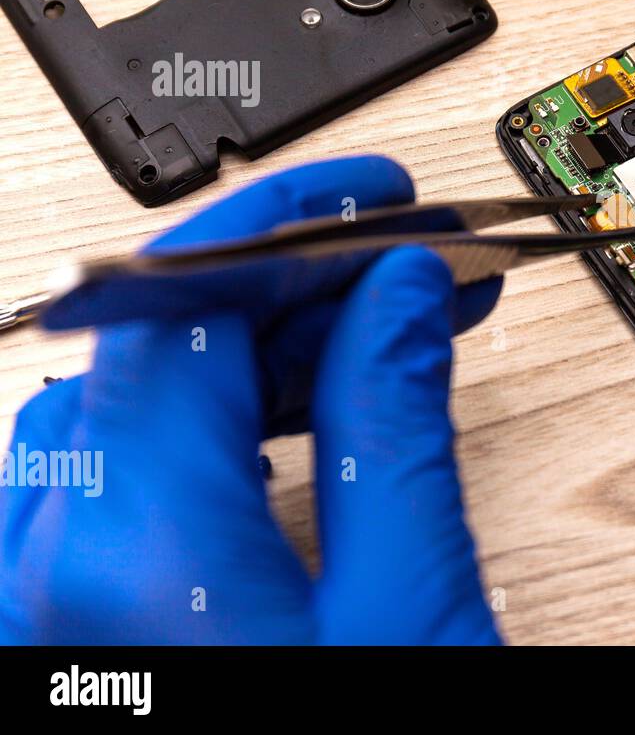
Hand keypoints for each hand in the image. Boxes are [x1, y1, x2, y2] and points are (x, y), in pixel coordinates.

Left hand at [0, 157, 502, 642]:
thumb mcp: (411, 609)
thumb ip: (394, 434)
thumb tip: (401, 294)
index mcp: (136, 551)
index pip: (181, 304)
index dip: (285, 223)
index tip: (367, 197)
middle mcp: (54, 568)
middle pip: (163, 346)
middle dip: (301, 288)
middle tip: (408, 269)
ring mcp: (41, 599)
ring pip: (140, 403)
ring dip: (263, 353)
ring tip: (380, 339)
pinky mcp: (64, 620)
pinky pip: (116, 473)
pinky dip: (212, 422)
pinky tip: (297, 411)